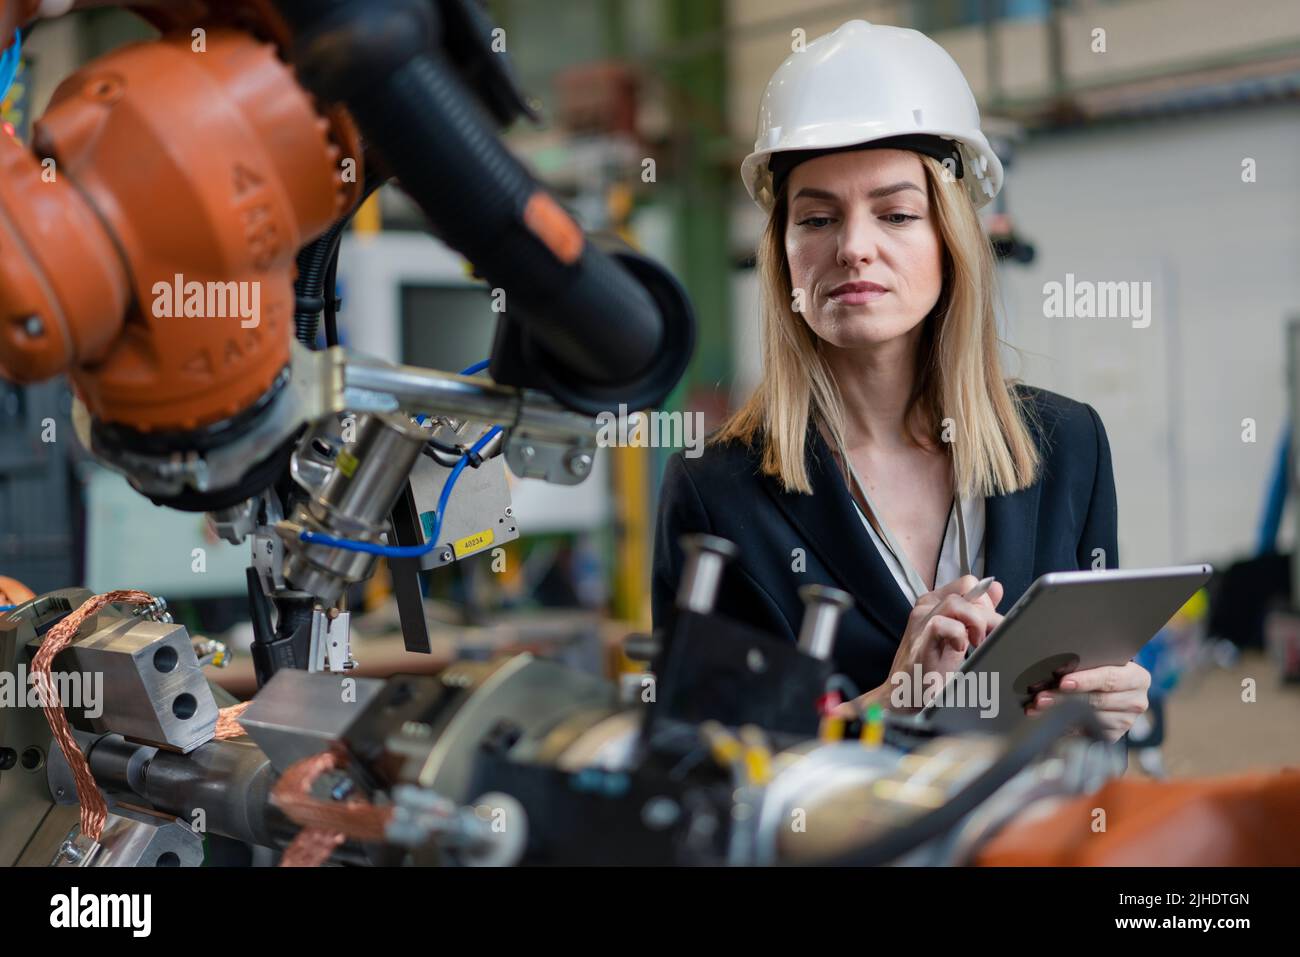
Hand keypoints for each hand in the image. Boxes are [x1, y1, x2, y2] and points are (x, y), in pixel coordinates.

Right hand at [835, 575, 1003, 716]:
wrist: (905, 695)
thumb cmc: (932, 668)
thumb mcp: (959, 634)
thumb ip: (977, 610)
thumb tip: (996, 587)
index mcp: (934, 602)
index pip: (968, 583)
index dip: (986, 602)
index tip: (990, 627)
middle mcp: (925, 606)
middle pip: (967, 589)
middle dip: (986, 614)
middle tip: (986, 639)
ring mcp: (920, 622)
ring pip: (956, 603)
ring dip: (976, 623)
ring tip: (976, 644)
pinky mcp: (920, 641)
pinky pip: (942, 624)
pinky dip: (958, 636)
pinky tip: (960, 650)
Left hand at [1026, 661, 1150, 741]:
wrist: (1117, 687)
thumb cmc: (1105, 669)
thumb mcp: (1102, 660)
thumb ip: (1088, 662)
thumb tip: (1059, 666)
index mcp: (1137, 678)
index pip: (1109, 678)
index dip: (1085, 680)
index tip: (1063, 682)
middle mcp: (1136, 701)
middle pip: (1096, 701)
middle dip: (1064, 698)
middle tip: (1041, 698)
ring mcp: (1127, 721)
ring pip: (1089, 718)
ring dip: (1059, 713)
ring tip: (1037, 708)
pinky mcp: (1114, 735)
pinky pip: (1087, 732)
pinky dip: (1065, 726)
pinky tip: (1049, 719)